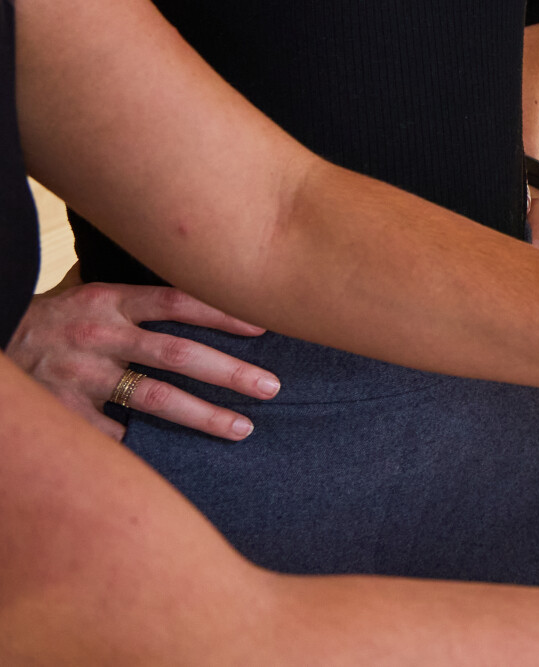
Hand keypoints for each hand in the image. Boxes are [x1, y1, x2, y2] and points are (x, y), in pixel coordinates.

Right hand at [5, 270, 275, 441]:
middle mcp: (100, 335)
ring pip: (153, 398)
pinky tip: (180, 456)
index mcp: (112, 300)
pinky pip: (114, 433)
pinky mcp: (63, 410)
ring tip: (242, 427)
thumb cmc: (61, 319)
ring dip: (202, 415)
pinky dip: (147, 445)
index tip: (265, 327)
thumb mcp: (97, 295)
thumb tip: (213, 286)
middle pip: (176, 354)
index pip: (178, 302)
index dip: (223, 312)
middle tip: (271, 387)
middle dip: (229, 372)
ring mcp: (80, 375)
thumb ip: (145, 300)